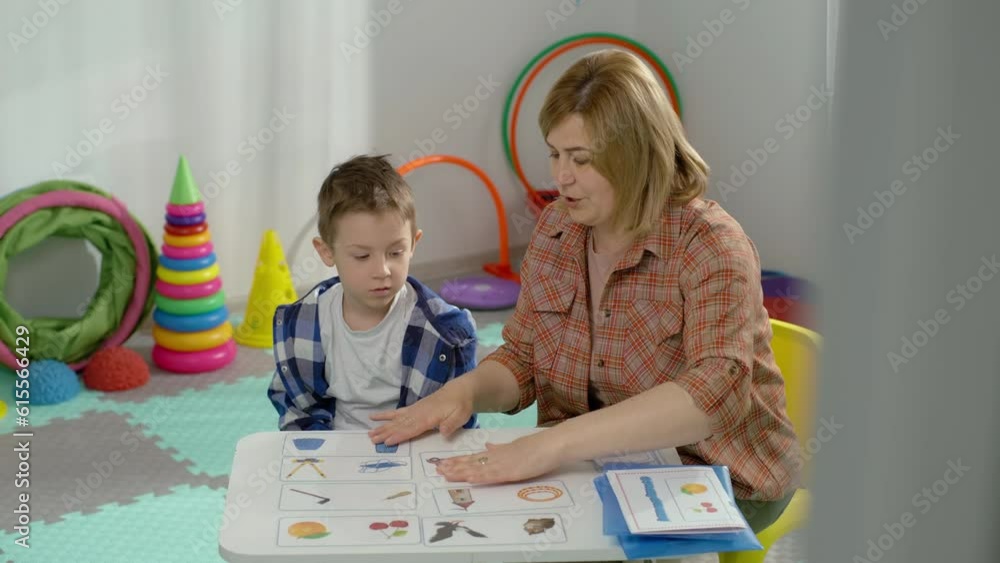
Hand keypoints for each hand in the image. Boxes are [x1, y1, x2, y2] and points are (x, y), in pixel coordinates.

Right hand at [369, 378, 473, 445]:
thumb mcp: (461, 415)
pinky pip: (397, 412)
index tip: (388, 441)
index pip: (412, 428)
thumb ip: (451, 424)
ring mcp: (415, 410)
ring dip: (383, 427)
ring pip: (396, 420)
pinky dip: (386, 415)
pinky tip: (375, 417)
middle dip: (386, 432)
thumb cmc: (461, 405)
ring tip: (370, 433)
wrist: (460, 391)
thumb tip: (443, 432)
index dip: (400, 435)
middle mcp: (419, 413)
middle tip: (372, 439)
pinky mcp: (414, 408)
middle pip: (400, 425)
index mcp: (429, 417)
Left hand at [434, 431, 562, 484]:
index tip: (444, 463)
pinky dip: (479, 476)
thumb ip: (500, 448)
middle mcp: (497, 457)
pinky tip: (468, 478)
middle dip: (454, 466)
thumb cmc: (537, 448)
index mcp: (497, 453)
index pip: (474, 457)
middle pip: (471, 462)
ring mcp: (503, 464)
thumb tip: (487, 446)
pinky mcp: (511, 471)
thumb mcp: (515, 447)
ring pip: (477, 468)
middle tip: (437, 470)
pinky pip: (492, 475)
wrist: (552, 444)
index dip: (458, 461)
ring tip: (445, 474)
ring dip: (460, 471)